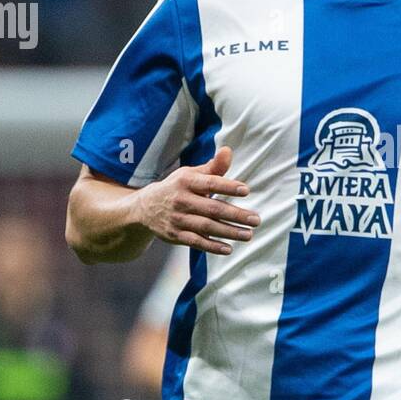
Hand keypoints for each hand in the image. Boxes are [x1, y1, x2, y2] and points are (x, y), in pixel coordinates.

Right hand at [137, 146, 260, 254]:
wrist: (144, 208)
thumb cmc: (177, 187)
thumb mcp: (191, 174)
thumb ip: (213, 167)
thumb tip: (229, 151)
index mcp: (186, 181)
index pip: (210, 183)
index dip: (228, 186)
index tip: (246, 190)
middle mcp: (181, 200)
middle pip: (212, 208)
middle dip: (236, 215)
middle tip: (256, 219)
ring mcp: (178, 219)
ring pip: (206, 227)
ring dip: (229, 232)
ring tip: (248, 234)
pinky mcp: (176, 235)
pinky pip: (196, 242)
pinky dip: (212, 246)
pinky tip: (228, 248)